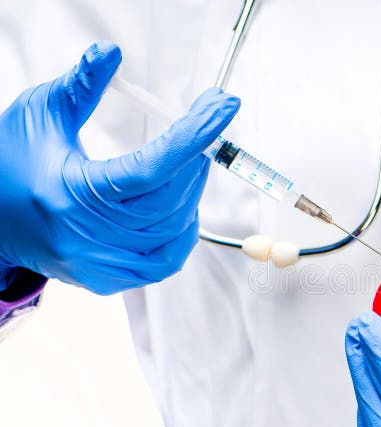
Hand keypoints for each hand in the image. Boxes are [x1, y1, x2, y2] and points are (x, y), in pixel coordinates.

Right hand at [0, 42, 239, 294]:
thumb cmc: (11, 164)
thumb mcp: (40, 115)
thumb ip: (80, 85)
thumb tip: (110, 53)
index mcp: (70, 194)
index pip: (151, 168)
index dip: (193, 137)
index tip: (221, 108)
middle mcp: (86, 237)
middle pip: (169, 201)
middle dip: (195, 162)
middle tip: (204, 133)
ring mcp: (98, 264)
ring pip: (173, 231)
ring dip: (192, 194)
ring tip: (191, 165)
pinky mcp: (106, 280)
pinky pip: (164, 261)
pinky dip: (182, 233)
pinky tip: (184, 208)